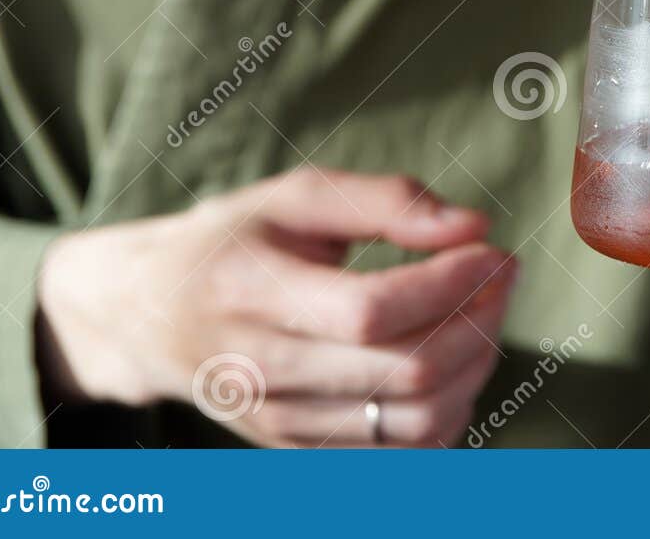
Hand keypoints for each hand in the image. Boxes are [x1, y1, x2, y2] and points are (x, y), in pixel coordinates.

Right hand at [37, 167, 513, 447]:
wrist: (147, 316)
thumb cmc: (231, 242)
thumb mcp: (292, 196)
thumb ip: (383, 201)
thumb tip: (471, 224)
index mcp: (248, 293)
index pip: (371, 310)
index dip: (449, 282)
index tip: (491, 249)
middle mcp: (259, 371)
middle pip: (403, 372)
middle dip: (478, 320)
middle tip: (502, 274)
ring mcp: (279, 422)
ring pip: (413, 424)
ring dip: (474, 366)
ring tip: (486, 313)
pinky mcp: (299, 450)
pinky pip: (402, 453)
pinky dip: (450, 407)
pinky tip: (456, 356)